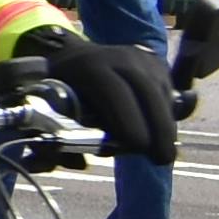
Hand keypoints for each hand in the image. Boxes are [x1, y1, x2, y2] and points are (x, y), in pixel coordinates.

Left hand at [7, 25, 181, 162]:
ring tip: (161, 153)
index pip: (115, 93)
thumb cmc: (59, 88)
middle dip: (158, 128)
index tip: (138, 147)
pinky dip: (169, 114)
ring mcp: (141, 58)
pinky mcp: (156, 64)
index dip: (129, 120)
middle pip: (147, 92)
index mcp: (89, 66)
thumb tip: (78, 163)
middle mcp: (119, 57)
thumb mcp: (49, 105)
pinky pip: (168, 92)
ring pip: (162, 93)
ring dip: (165, 125)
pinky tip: (163, 133)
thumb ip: (57, 135)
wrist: (72, 54)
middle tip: (162, 159)